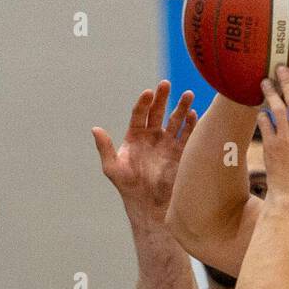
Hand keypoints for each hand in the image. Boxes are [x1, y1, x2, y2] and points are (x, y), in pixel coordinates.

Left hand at [93, 81, 196, 223]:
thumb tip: (95, 129)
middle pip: (158, 111)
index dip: (143, 103)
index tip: (148, 93)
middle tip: (166, 84)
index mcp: (135, 136)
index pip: (139, 113)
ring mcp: (166, 143)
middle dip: (162, 98)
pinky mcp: (178, 153)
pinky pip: (186, 136)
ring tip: (188, 95)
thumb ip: (105, 148)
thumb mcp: (112, 168)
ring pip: (175, 120)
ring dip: (181, 108)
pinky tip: (193, 115)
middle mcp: (151, 136)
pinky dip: (190, 125)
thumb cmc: (127, 186)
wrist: (147, 205)